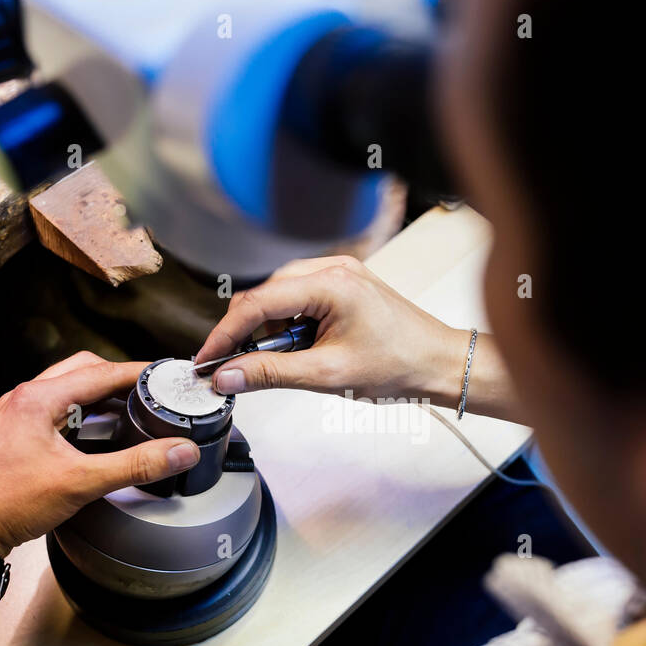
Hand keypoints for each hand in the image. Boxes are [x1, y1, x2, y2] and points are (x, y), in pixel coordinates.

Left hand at [0, 352, 199, 556]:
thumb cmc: (6, 503)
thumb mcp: (81, 483)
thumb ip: (135, 465)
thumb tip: (178, 452)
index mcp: (37, 399)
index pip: (100, 372)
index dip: (138, 371)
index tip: (165, 374)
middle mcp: (23, 399)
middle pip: (83, 371)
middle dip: (119, 379)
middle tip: (150, 390)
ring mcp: (15, 416)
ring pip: (67, 391)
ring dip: (99, 396)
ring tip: (130, 409)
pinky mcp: (14, 436)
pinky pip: (55, 411)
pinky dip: (82, 414)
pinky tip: (97, 434)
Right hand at [194, 256, 470, 404]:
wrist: (441, 364)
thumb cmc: (400, 366)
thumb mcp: (327, 375)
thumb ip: (271, 373)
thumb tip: (227, 377)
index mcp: (329, 283)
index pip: (256, 304)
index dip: (224, 334)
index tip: (205, 360)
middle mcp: (332, 268)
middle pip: (264, 295)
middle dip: (245, 332)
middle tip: (234, 367)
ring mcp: (339, 273)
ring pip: (279, 297)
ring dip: (269, 330)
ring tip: (283, 361)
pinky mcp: (344, 285)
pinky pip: (300, 298)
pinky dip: (290, 324)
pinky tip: (300, 349)